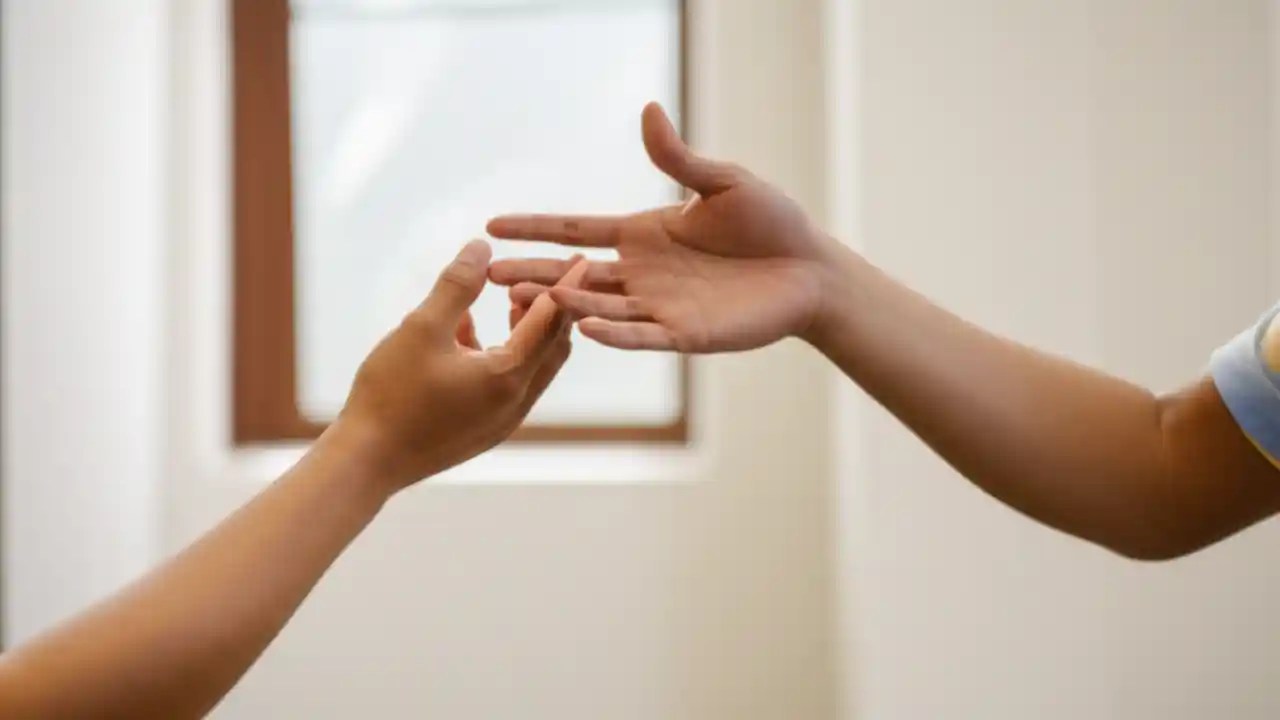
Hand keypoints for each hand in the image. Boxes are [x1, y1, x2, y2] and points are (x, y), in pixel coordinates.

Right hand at [331, 240, 586, 488]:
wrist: (366, 463)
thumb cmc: (392, 394)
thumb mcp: (421, 328)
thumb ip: (456, 287)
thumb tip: (482, 249)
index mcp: (509, 376)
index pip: (552, 322)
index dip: (567, 287)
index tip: (582, 259)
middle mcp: (516, 402)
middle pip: (552, 348)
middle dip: (549, 310)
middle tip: (542, 278)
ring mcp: (501, 421)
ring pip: (529, 367)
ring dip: (524, 333)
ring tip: (508, 301)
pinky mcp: (483, 430)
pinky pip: (506, 384)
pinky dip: (500, 354)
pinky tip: (467, 334)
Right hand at [486, 102, 847, 352]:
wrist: (811, 269)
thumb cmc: (771, 222)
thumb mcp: (722, 183)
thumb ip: (678, 159)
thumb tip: (648, 110)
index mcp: (644, 235)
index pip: (577, 229)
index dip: (537, 227)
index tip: (493, 225)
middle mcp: (642, 273)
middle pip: (574, 273)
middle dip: (531, 273)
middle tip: (484, 273)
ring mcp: (660, 306)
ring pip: (598, 305)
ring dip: (561, 303)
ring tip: (519, 298)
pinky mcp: (685, 333)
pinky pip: (641, 334)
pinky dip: (613, 331)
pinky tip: (582, 325)